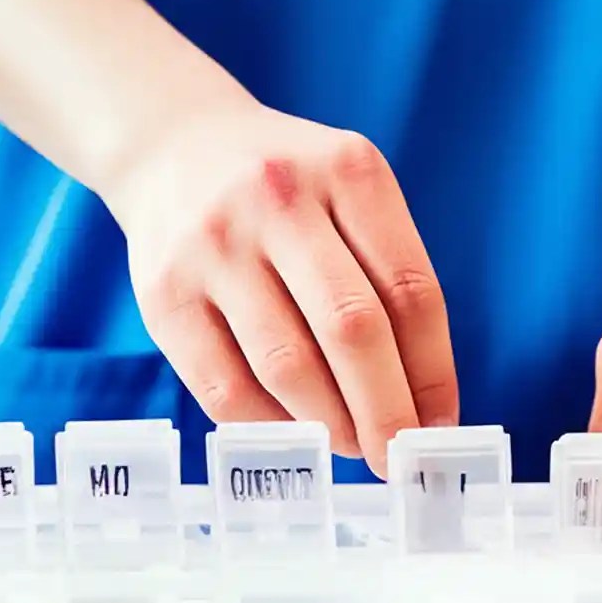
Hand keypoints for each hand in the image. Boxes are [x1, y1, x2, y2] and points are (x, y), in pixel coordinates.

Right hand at [101, 96, 457, 475]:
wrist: (171, 145)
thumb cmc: (283, 188)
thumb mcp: (346, 191)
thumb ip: (385, 274)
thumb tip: (422, 403)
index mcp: (347, 170)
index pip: (410, 289)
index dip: (432, 371)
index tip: (439, 425)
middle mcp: (279, 199)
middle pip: (351, 328)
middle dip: (386, 411)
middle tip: (397, 457)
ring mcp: (214, 245)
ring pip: (287, 366)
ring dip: (330, 424)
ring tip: (349, 444)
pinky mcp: (162, 293)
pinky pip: (224, 387)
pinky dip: (268, 423)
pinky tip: (290, 427)